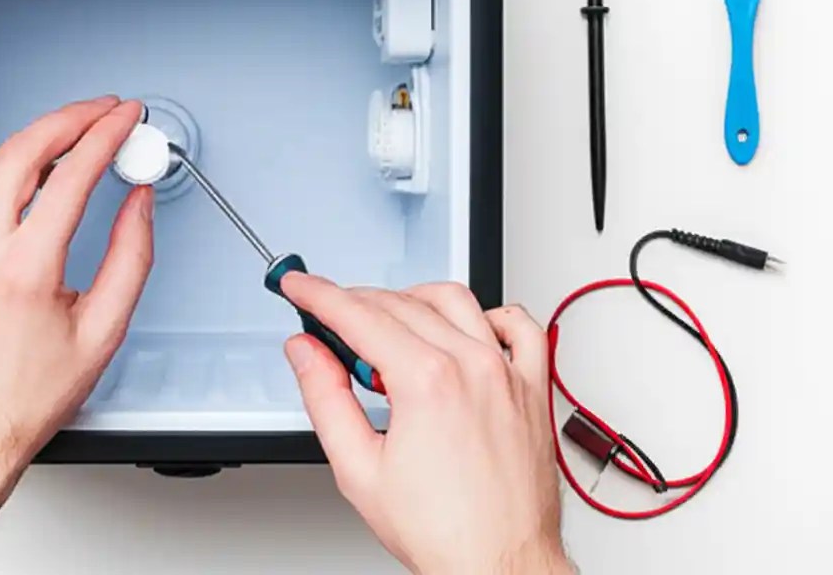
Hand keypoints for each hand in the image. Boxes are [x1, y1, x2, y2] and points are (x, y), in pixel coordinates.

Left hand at [0, 97, 152, 574]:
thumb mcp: (101, 332)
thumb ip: (130, 257)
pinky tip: (21, 174)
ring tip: (69, 135)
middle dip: (68, 118)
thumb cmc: (24, 398)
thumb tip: (137, 204)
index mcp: (23, 269)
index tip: (124, 117)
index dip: (105, 134)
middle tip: (100, 110)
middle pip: (22, 151)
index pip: (71, 174)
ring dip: (32, 140)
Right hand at [281, 276, 569, 574]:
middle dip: (355, 300)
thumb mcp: (357, 468)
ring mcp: (507, 374)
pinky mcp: (532, 389)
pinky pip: (518, 327)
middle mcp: (471, 367)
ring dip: (412, 298)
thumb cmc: (444, 531)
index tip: (300, 286)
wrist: (500, 563)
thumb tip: (306, 352)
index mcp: (426, 382)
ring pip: (455, 301)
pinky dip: (489, 315)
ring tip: (387, 319)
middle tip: (328, 313)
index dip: (319, 295)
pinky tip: (466, 328)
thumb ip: (325, 398)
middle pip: (400, 303)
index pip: (359, 316)